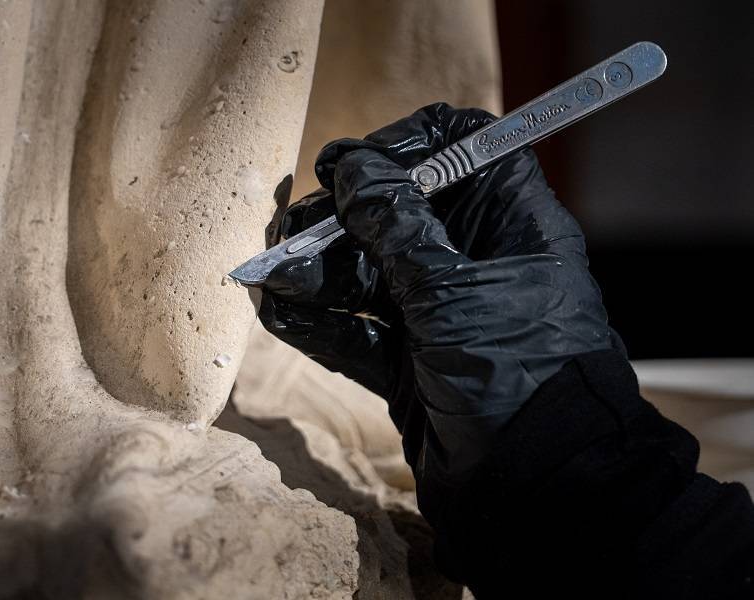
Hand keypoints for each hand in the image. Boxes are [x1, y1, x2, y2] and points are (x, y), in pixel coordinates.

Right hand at [259, 103, 623, 505]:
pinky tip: (278, 311)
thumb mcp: (450, 291)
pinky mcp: (411, 361)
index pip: (459, 150)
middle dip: (340, 218)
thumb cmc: (515, 374)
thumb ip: (394, 226)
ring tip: (275, 275)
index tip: (350, 165)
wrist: (539, 489)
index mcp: (508, 225)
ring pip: (369, 273)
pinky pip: (357, 329)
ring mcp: (439, 314)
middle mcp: (472, 261)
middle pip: (397, 211)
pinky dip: (319, 321)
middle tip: (294, 231)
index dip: (405, 146)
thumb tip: (350, 168)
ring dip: (319, 271)